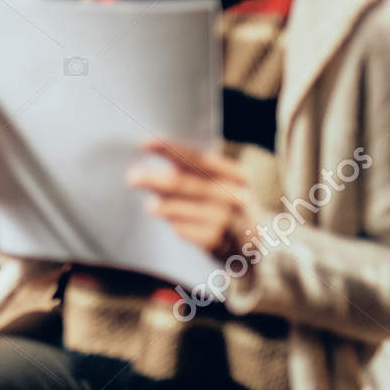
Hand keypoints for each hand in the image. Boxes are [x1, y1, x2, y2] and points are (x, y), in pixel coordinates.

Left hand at [126, 140, 255, 258]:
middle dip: (160, 180)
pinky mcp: (225, 243)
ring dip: (169, 207)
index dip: (172, 149)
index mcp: (236, 175)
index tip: (145, 144)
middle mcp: (237, 195)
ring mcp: (233, 221)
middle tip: (133, 177)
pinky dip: (182, 227)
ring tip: (150, 207)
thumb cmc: (226, 207)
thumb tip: (148, 162)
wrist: (257, 245)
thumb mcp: (220, 186)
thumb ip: (192, 173)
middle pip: (192, 184)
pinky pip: (197, 234)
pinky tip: (173, 225)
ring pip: (194, 210)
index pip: (199, 158)